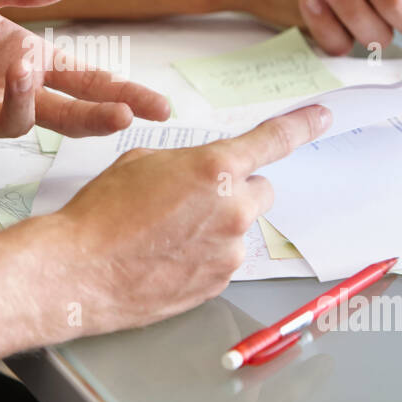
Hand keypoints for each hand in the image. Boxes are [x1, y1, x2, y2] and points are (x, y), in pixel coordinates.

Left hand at [0, 0, 169, 147]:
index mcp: (26, 61)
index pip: (85, 80)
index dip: (122, 93)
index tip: (160, 107)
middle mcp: (7, 93)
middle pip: (64, 114)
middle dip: (96, 117)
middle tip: (124, 117)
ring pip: (16, 123)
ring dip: (23, 97)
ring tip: (19, 67)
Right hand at [47, 105, 329, 335]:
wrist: (80, 270)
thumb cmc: (101, 214)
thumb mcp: (142, 163)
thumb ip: (186, 163)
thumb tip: (199, 174)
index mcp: (216, 169)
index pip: (273, 141)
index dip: (301, 127)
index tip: (322, 118)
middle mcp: (233, 210)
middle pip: (260, 192)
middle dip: (235, 192)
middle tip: (194, 200)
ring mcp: (229, 251)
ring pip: (239, 229)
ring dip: (216, 227)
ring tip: (166, 236)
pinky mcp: (219, 283)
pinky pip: (223, 260)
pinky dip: (204, 256)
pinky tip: (166, 257)